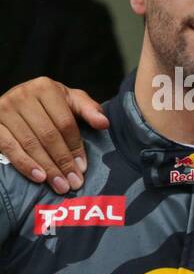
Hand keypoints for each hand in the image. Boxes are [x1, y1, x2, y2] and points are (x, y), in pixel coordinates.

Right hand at [0, 77, 108, 193]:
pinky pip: (8, 147)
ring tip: (60, 185)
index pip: (65, 123)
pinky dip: (24, 164)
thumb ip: (89, 109)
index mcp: (45, 88)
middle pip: (48, 135)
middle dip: (63, 162)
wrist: (16, 101)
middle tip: (73, 183)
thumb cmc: (50, 104)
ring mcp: (4, 109)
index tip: (83, 168)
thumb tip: (104, 123)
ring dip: (47, 167)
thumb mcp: (71, 100)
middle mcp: (22, 95)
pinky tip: (38, 178)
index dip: (75, 147)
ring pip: (29, 143)